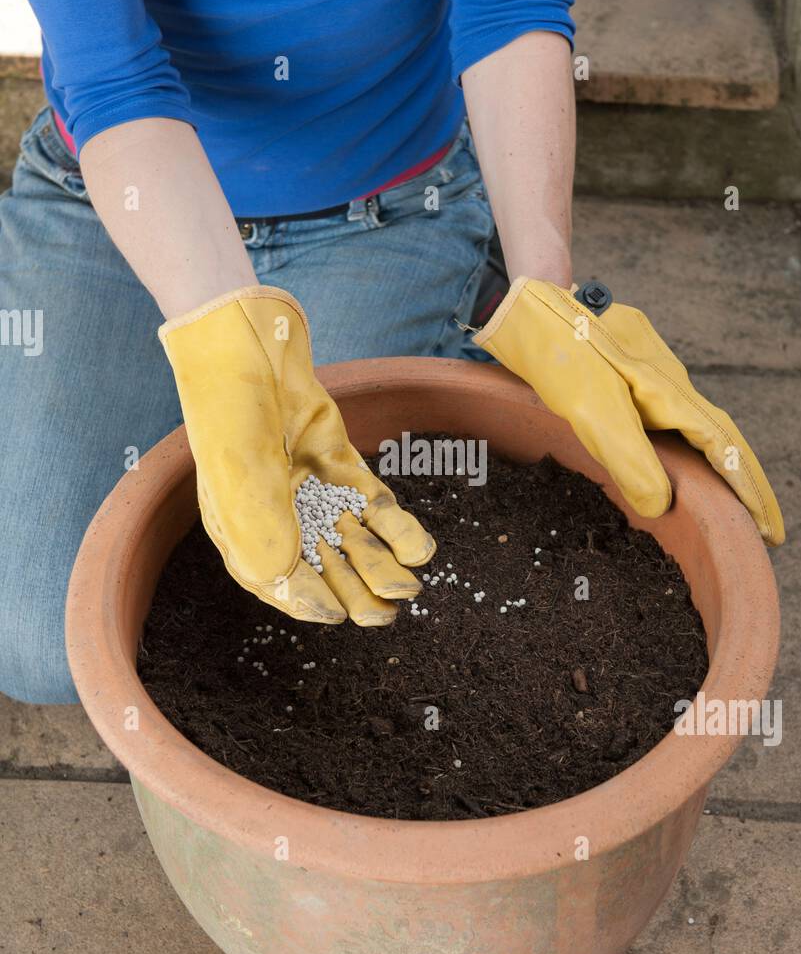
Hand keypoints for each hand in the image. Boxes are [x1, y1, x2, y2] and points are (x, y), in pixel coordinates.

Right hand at [159, 286, 435, 623]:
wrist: (246, 337)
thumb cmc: (229, 409)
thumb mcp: (239, 478)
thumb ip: (265, 536)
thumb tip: (291, 588)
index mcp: (240, 526)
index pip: (277, 580)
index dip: (309, 602)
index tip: (339, 616)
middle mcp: (277, 512)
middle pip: (322, 566)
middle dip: (355, 591)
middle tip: (387, 612)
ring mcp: (309, 485)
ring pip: (353, 537)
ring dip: (381, 564)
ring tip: (409, 585)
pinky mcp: (337, 459)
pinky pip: (371, 502)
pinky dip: (396, 525)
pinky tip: (419, 547)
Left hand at [474, 277, 783, 544]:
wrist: (533, 301)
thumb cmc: (560, 354)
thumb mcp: (591, 412)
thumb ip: (628, 458)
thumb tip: (662, 505)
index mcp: (669, 394)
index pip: (722, 449)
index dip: (747, 490)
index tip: (770, 531)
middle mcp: (671, 382)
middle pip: (720, 438)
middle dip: (745, 484)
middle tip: (767, 530)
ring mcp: (655, 373)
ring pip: (699, 425)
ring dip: (720, 465)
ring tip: (736, 504)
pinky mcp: (636, 370)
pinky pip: (676, 414)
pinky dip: (692, 444)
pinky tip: (686, 459)